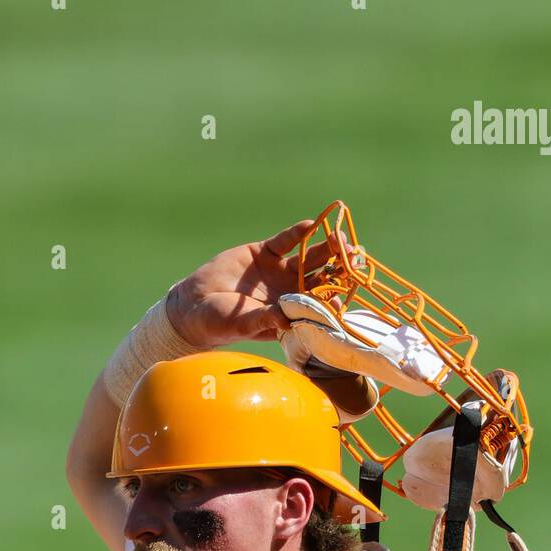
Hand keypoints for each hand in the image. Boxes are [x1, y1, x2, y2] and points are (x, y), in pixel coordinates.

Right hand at [165, 218, 350, 348]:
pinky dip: (297, 234)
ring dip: (325, 249)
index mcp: (290, 313)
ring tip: (340, 239)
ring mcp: (279, 271)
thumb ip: (266, 320)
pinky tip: (310, 225)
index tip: (346, 293)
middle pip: (320, 279)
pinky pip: (285, 241)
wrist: (195, 306)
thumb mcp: (244, 324)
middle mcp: (289, 292)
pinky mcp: (265, 253)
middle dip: (338, 269)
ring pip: (308, 258)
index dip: (333, 300)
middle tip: (355, 259)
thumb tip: (287, 319)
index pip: (318, 306)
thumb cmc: (220, 324)